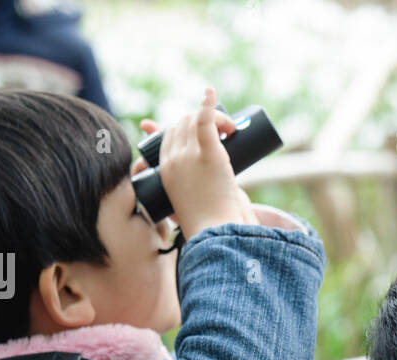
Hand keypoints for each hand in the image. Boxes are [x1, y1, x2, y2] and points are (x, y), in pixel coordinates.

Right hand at [152, 87, 257, 236]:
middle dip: (203, 120)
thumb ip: (183, 202)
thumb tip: (185, 208)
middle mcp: (173, 157)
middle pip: (183, 123)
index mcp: (165, 167)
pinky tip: (210, 93)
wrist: (213, 229)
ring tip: (231, 130)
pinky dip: (208, 104)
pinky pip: (205, 120)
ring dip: (216, 116)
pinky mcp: (210, 154)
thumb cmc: (204, 220)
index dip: (187, 126)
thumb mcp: (186, 205)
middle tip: (224, 132)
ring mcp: (190, 155)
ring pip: (196, 120)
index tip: (206, 132)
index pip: (170, 133)